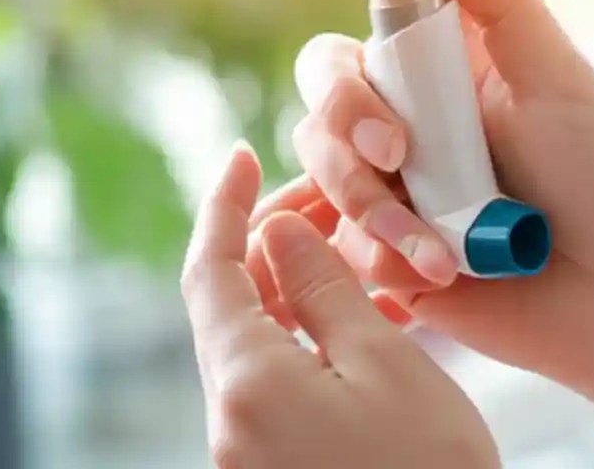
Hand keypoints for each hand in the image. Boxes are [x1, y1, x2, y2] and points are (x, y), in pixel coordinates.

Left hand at [180, 142, 498, 468]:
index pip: (208, 270)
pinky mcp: (273, 466)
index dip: (222, 206)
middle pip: (229, 302)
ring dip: (297, 289)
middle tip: (330, 202)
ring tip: (361, 253)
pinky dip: (309, 338)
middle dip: (272, 242)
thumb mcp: (385, 365)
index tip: (241, 155)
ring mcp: (246, 448)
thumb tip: (278, 231)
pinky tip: (362, 318)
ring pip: (256, 340)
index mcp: (244, 381)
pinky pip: (277, 381)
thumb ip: (322, 288)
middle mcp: (229, 417)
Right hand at [255, 0, 593, 388]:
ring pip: (320, 157)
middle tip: (396, 150)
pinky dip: (382, 251)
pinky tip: (441, 274)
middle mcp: (407, 107)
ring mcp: (386, 175)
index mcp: (450, 58)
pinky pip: (336, 230)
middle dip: (348, 110)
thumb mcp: (560, 80)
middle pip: (326, 77)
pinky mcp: (374, 239)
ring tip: (439, 250)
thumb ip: (502, 0)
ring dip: (370, 202)